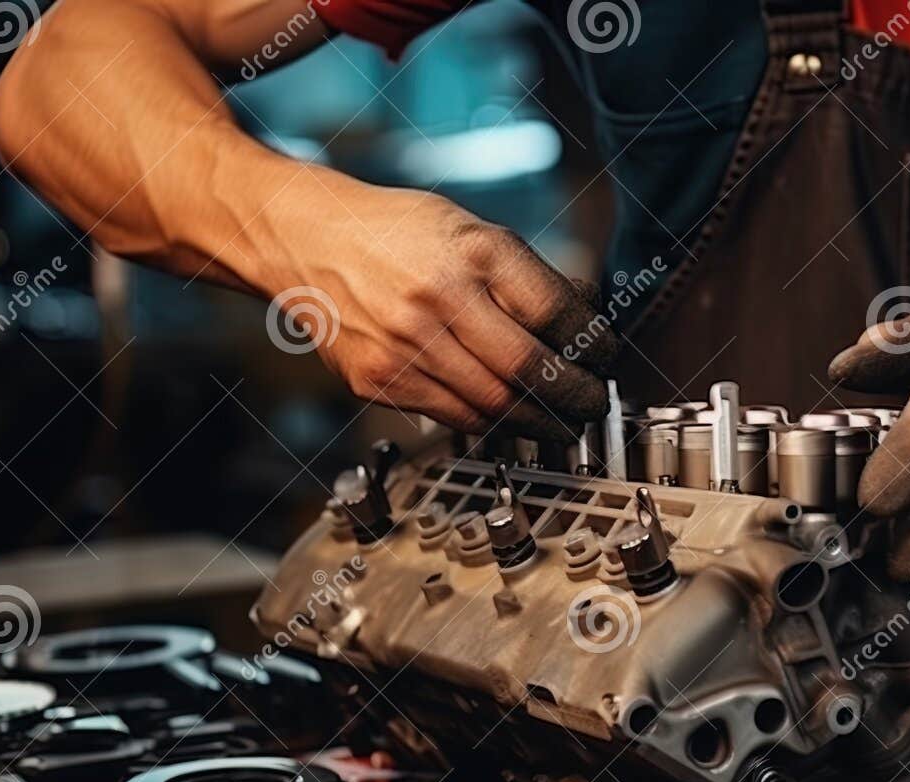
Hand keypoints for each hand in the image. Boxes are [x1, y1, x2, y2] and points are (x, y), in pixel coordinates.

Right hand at [259, 177, 618, 436]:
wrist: (303, 238)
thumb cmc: (394, 230)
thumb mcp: (469, 228)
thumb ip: (526, 277)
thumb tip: (586, 322)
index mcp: (473, 252)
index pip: (557, 314)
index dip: (594, 347)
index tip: (605, 360)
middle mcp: (439, 298)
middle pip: (530, 370)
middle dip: (575, 397)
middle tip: (592, 405)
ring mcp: (404, 344)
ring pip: (494, 406)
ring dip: (539, 422)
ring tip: (562, 423)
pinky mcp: (378, 379)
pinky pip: (453, 417)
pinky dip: (492, 424)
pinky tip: (512, 420)